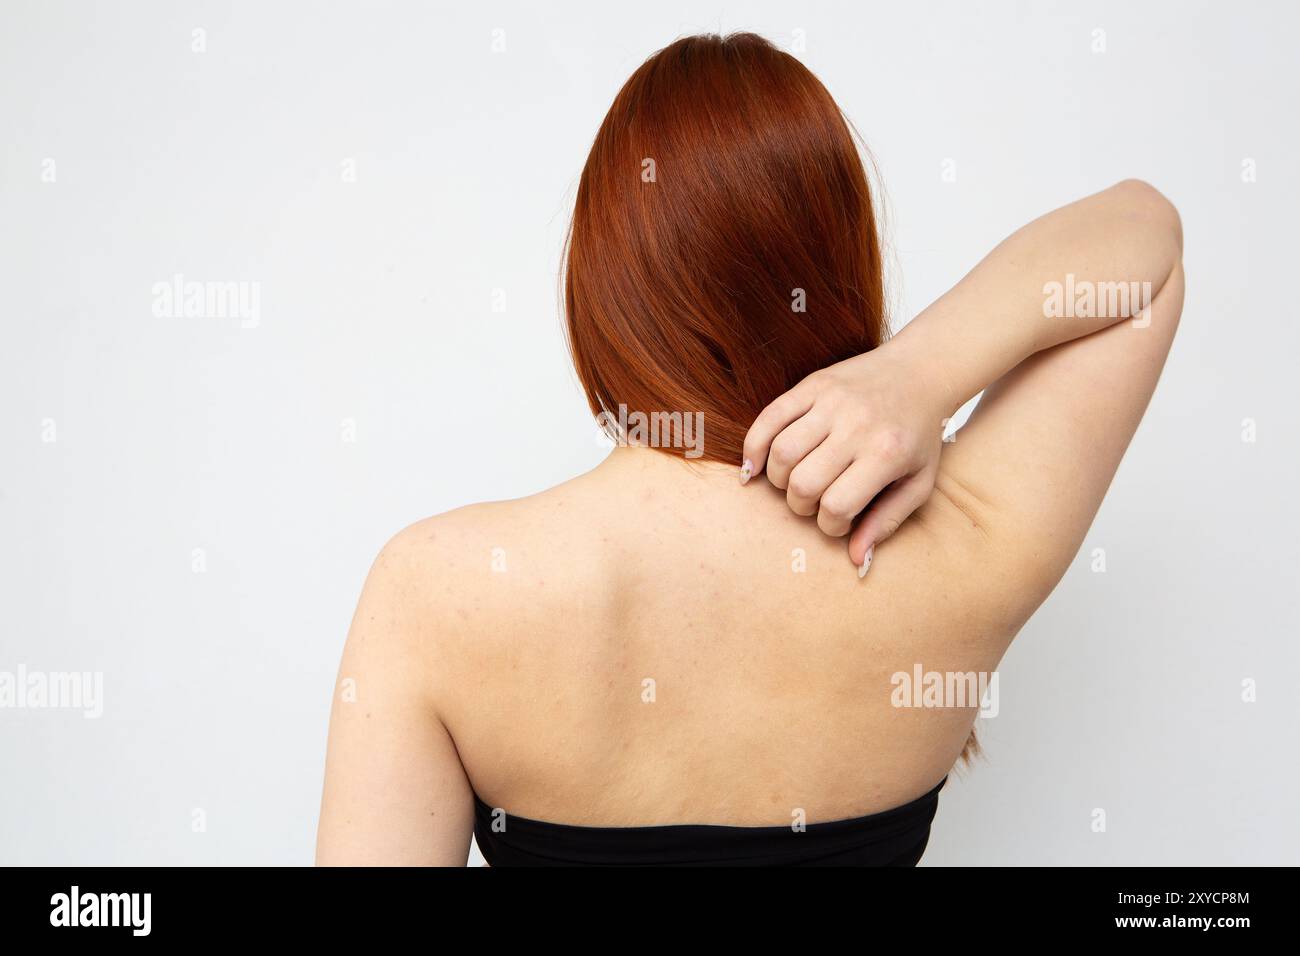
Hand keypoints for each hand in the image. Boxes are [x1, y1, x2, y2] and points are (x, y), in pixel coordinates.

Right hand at [741, 341, 948, 573]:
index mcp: (886, 454)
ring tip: (793, 480)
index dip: (829, 525)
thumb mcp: (918, 483)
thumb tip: (856, 560)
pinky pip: (768, 418)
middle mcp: (857, 426)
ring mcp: (832, 402)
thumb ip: (887, 522)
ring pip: (781, 453)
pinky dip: (753, 447)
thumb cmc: (918, 436)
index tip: (838, 520)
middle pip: (803, 483)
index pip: (836, 506)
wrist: (920, 372)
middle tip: (814, 501)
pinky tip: (754, 466)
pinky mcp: (812, 385)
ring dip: (778, 479)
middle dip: (801, 505)